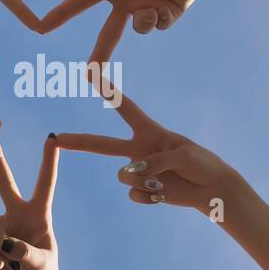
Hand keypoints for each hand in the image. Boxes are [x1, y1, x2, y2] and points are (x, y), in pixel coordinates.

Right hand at [0, 134, 60, 269]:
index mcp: (40, 214)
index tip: (52, 138)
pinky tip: (1, 268)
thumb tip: (7, 244)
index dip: (48, 162)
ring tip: (13, 264)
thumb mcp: (42, 264)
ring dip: (1, 251)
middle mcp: (19, 214)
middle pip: (4, 182)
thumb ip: (26, 253)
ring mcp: (2, 225)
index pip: (45, 184)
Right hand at [39, 0, 215, 64]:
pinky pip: (159, 25)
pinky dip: (160, 19)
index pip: (80, 2)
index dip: (60, 14)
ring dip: (141, 22)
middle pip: (107, 35)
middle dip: (98, 57)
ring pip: (138, 28)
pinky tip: (166, 6)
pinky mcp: (167, 14)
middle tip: (89, 76)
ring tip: (149, 9)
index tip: (40, 27)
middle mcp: (126, 0)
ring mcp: (147, 9)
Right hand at [56, 87, 241, 214]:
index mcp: (149, 131)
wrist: (212, 189)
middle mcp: (139, 150)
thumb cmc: (201, 164)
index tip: (90, 73)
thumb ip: (155, 161)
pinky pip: (134, 195)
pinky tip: (163, 194)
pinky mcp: (143, 192)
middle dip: (78, 141)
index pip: (125, 107)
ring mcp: (139, 172)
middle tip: (56, 138)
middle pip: (102, 144)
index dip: (107, 91)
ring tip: (164, 181)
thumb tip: (130, 174)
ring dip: (143, 180)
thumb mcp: (182, 155)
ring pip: (124, 176)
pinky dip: (148, 197)